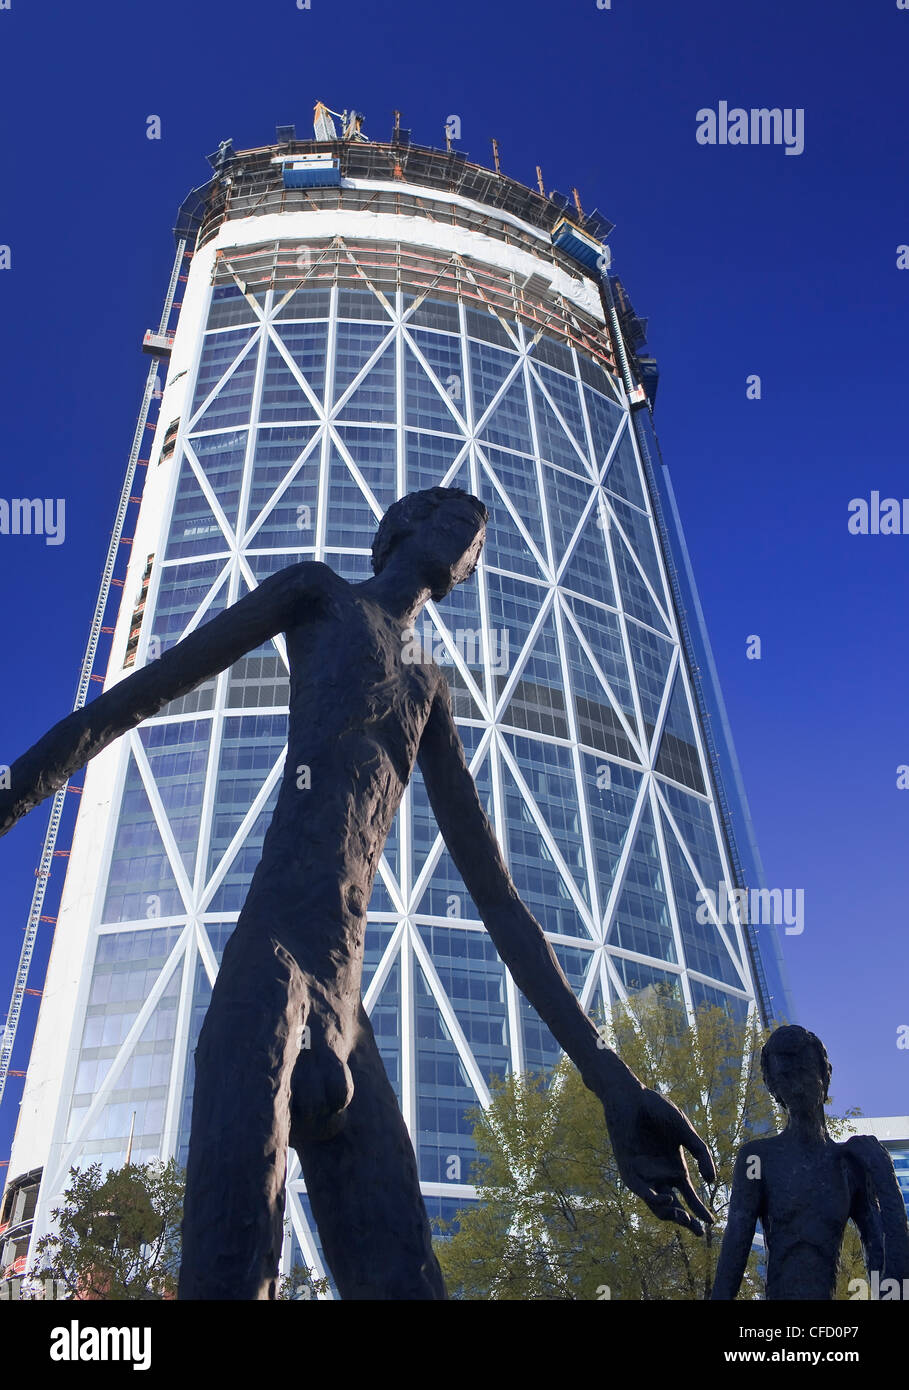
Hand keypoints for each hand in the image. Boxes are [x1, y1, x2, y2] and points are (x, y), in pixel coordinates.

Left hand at [605, 1084, 715, 1235]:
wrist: (631, 1095)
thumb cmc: (658, 1109)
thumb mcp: (685, 1131)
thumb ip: (701, 1153)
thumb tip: (712, 1180)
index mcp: (674, 1167)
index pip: (688, 1196)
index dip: (699, 1210)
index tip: (711, 1222)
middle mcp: (659, 1174)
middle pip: (673, 1206)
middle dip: (685, 1221)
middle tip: (697, 1230)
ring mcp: (643, 1172)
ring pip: (656, 1204)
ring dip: (670, 1214)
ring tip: (684, 1218)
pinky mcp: (628, 1167)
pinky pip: (640, 1188)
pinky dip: (652, 1197)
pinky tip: (666, 1199)